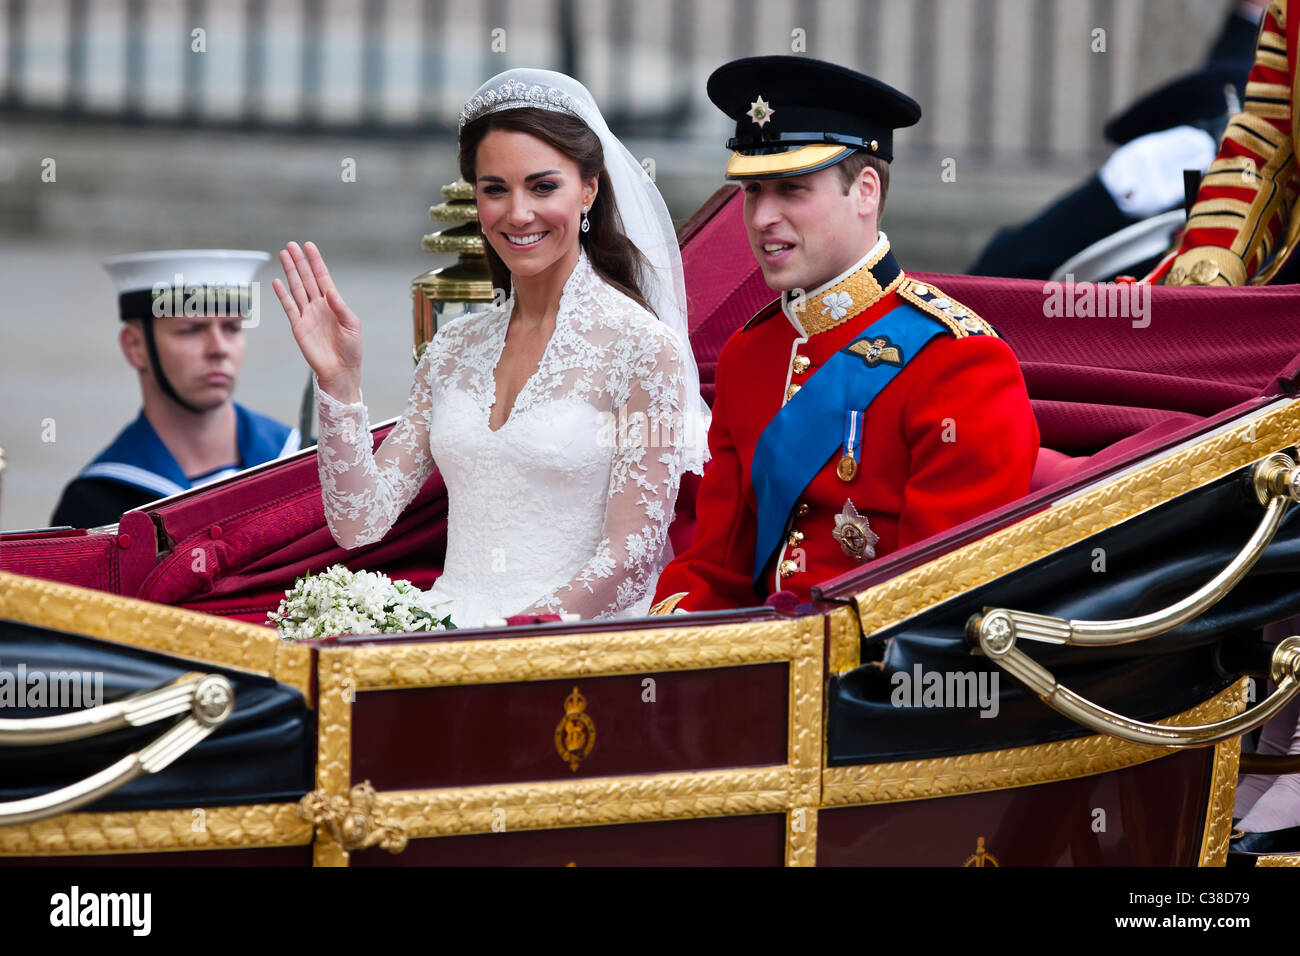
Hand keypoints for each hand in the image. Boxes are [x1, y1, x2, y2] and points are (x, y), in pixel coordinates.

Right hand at [272, 241, 362, 398]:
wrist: (340, 370)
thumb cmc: (351, 349)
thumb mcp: (352, 326)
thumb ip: (341, 308)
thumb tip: (330, 292)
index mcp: (333, 303)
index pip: (323, 277)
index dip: (316, 261)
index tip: (309, 246)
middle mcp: (318, 306)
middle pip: (307, 278)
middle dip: (300, 262)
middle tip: (291, 245)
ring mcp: (307, 315)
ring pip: (296, 288)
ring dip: (290, 272)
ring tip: (283, 255)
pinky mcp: (298, 326)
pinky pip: (288, 307)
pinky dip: (282, 294)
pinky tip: (277, 282)